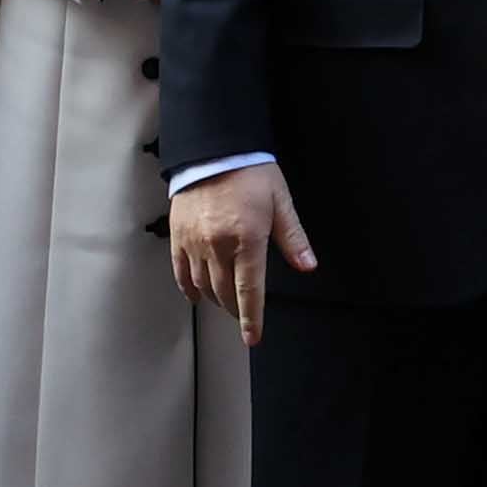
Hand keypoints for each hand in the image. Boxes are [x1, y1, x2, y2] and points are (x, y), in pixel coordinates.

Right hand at [169, 163, 316, 346]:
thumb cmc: (249, 171)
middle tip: (243, 318)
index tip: (253, 338)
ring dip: (215, 300)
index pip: (249, 291)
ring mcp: (194, 242)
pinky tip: (197, 293)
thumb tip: (308, 265)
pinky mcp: (178, 235)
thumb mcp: (280, 201)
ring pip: (202, 285)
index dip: (252, 319)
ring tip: (225, 303)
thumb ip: (293, 237)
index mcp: (246, 239)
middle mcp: (218, 245)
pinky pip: (181, 271)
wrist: (212, 148)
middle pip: (224, 293)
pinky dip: (189, 287)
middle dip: (235, 311)